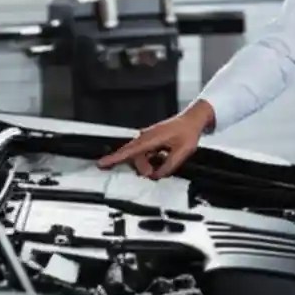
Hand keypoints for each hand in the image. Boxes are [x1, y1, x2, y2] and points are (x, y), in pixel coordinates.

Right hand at [96, 100, 214, 178]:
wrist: (193, 120)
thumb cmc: (188, 131)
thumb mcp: (182, 152)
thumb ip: (168, 166)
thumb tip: (157, 175)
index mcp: (151, 138)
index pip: (130, 150)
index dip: (115, 158)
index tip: (102, 163)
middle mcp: (146, 136)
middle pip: (134, 156)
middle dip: (142, 167)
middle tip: (154, 173)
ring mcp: (148, 137)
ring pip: (140, 155)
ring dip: (148, 163)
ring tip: (162, 164)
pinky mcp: (152, 139)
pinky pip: (145, 152)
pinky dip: (151, 158)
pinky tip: (162, 157)